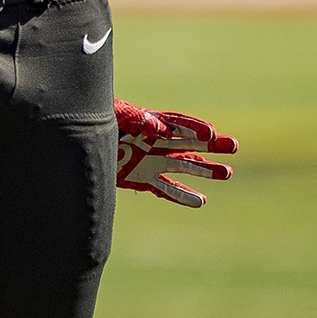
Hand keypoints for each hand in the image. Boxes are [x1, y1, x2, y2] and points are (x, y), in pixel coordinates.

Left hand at [114, 99, 237, 207]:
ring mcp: (153, 162)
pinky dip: (183, 195)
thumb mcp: (119, 116)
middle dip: (212, 145)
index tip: (211, 133)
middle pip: (190, 143)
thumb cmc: (103, 123)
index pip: (179, 124)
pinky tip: (201, 201)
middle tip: (234, 145)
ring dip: (205, 170)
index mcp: (152, 123)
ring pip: (185, 166)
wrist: (83, 145)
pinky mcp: (145, 180)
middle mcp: (158, 142)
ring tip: (227, 172)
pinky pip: (167, 189)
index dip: (195, 128)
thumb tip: (160, 129)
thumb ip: (139, 120)